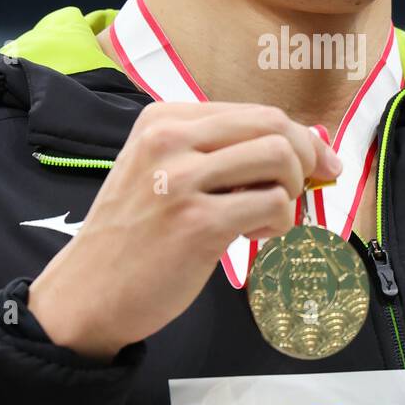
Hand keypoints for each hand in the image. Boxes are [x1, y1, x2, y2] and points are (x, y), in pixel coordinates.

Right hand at [27, 101, 341, 361]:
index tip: (317, 163)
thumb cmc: (134, 235)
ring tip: (266, 218)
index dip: (299, 137)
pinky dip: (280, 223)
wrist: (88, 292)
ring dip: (291, 192)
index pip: (254, 112)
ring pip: (279, 159)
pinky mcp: (197, 224)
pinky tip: (252, 237)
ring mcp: (181, 180)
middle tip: (304, 190)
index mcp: (163, 119)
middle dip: (306, 158)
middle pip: (274, 125)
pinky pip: (274, 206)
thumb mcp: (162, 170)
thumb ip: (216, 153)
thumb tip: (302, 147)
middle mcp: (169, 139)